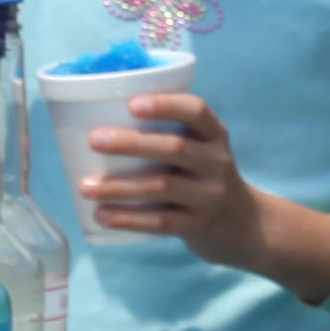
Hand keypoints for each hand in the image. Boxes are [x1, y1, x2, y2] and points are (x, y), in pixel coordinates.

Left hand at [70, 88, 251, 244]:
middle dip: (132, 143)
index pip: (196, 111)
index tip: (132, 104)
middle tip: (95, 140)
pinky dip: (129, 219)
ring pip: (162, 187)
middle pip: (174, 148)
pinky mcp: (198, 226)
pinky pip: (160, 222)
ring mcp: (210, 196)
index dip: (165, 105)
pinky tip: (102, 216)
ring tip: (85, 187)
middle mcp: (217, 162)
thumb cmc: (203, 175)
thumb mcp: (201, 149)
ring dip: (120, 186)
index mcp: (214, 135)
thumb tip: (95, 117)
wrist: (243, 225)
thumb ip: (167, 133)